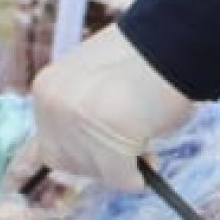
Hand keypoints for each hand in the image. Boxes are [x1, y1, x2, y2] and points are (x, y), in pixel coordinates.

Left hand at [31, 24, 193, 189]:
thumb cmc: (146, 59)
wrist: (176, 41)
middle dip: (96, 161)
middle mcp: (53, 106)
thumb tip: (88, 145)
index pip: (44, 141)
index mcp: (47, 87)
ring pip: (94, 171)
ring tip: (145, 140)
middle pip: (64, 162)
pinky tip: (151, 158)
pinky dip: (139, 176)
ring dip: (121, 167)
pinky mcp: (106, 143)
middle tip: (128, 149)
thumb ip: (81, 106)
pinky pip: (121, 178)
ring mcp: (77, 124)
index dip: (77, 149)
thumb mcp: (95, 78)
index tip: (97, 151)